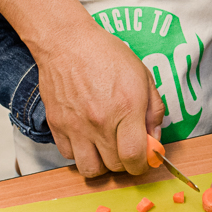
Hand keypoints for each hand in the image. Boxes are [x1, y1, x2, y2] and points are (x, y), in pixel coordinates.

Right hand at [37, 19, 163, 176]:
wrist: (68, 42)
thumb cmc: (107, 55)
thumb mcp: (143, 76)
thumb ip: (154, 111)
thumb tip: (154, 139)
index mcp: (126, 108)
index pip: (134, 157)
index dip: (142, 165)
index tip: (143, 160)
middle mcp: (100, 122)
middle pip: (114, 166)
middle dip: (125, 163)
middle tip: (126, 148)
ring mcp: (76, 126)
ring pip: (89, 169)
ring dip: (101, 165)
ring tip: (105, 149)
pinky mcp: (57, 125)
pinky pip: (69, 155)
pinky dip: (79, 153)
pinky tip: (87, 139)